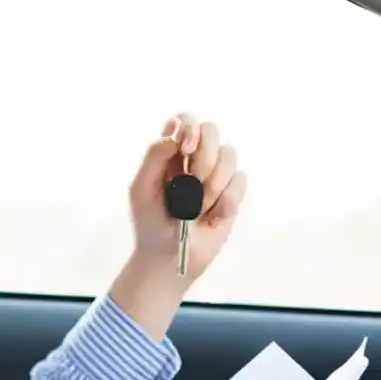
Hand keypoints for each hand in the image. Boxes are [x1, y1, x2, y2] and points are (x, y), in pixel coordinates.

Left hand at [108, 113, 246, 339]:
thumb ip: (154, 155)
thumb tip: (177, 132)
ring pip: (230, 155)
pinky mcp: (232, 195)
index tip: (183, 148)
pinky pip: (240, 182)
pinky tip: (210, 218)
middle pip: (212, 130)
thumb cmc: (150, 223)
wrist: (168, 259)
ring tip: (196, 208)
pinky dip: (225, 202)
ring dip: (211, 186)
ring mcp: (215, 176)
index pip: (184, 120)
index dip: (189, 127)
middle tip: (191, 182)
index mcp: (169, 153)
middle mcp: (194, 159)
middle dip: (204, 157)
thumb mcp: (141, 188)